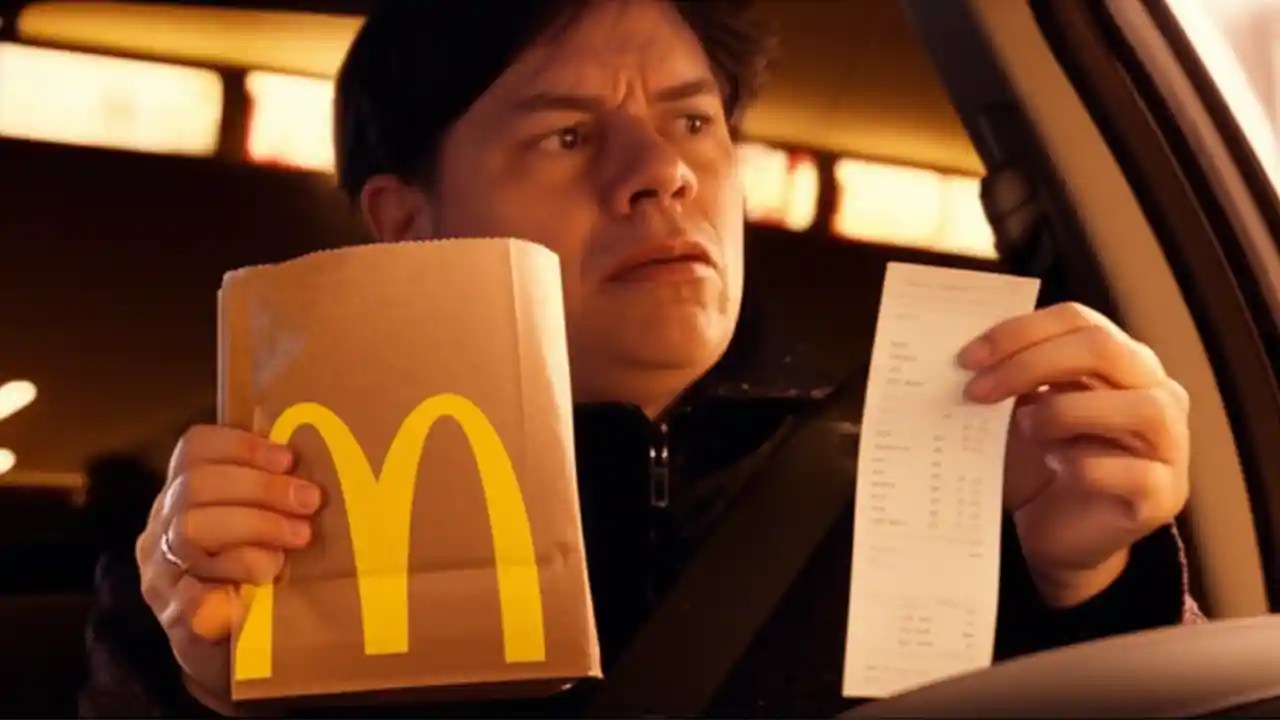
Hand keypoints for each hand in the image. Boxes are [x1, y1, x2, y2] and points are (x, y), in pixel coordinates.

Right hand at [136, 425, 321, 711]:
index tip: (288, 458)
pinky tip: (266, 584)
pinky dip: (235, 583)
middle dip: (260, 489)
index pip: (194, 449)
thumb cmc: (256, 573)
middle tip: (308, 502)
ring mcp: (162, 575)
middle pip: (195, 487)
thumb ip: (271, 494)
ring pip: (191, 531)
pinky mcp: (175, 619)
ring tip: (298, 539)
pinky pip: (195, 593)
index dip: (241, 446)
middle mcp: (161, 529)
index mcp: (180, 495)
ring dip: (254, 528)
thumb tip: (318, 459)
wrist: (233, 656)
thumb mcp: (257, 525)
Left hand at [958, 302, 1189, 606]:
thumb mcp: (1022, 410)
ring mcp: (1170, 444)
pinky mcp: (1164, 494)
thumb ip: (1012, 377)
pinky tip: (1056, 466)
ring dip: (1065, 412)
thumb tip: (971, 355)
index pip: (1078, 321)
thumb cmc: (1042, 462)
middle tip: (976, 391)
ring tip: (1025, 429)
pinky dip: (1085, 466)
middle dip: (1030, 364)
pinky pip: (1132, 472)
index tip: (968, 358)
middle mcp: (1157, 392)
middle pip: (1103, 349)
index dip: (1021, 331)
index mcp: (1122, 360)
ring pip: (1137, 406)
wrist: (1059, 533)